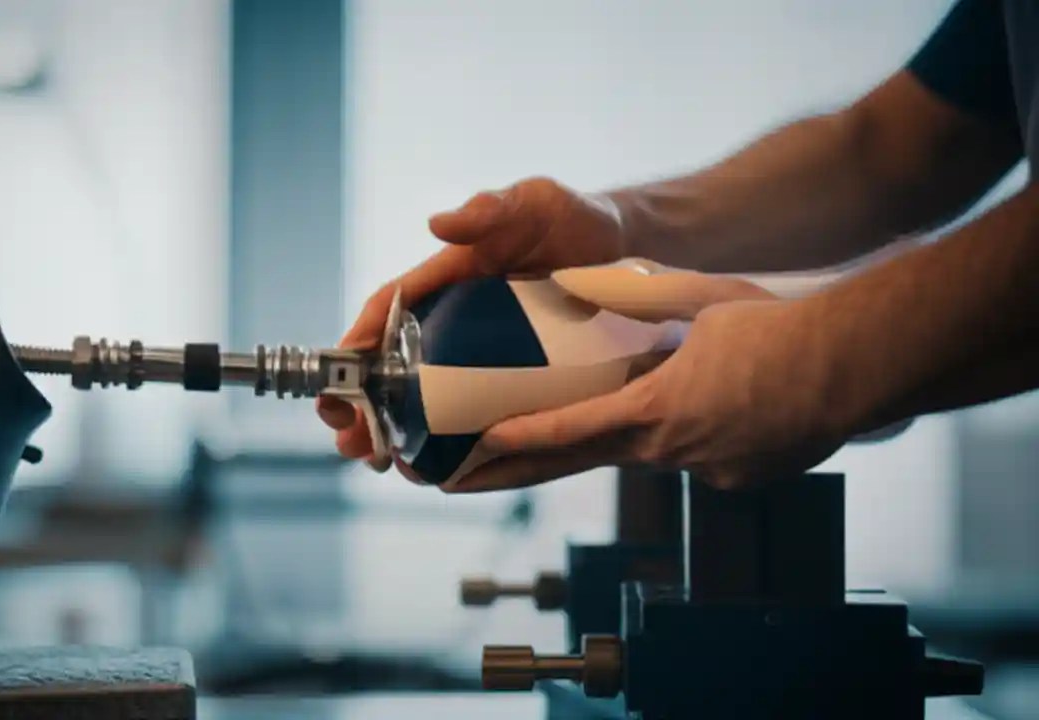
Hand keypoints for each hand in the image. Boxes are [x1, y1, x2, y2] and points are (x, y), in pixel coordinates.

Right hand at [317, 177, 627, 464]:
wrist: (630, 248)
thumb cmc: (575, 219)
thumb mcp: (534, 202)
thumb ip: (491, 208)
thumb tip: (440, 223)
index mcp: (447, 274)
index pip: (391, 305)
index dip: (359, 338)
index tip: (336, 373)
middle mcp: (454, 315)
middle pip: (394, 360)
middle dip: (362, 400)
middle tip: (348, 437)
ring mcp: (479, 349)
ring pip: (424, 395)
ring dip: (394, 430)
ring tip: (380, 463)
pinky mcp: (509, 376)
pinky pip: (471, 412)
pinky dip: (448, 441)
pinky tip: (436, 471)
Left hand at [454, 276, 850, 491]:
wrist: (856, 364)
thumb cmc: (779, 330)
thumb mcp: (700, 302)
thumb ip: (643, 297)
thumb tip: (594, 279)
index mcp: (655, 408)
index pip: (572, 430)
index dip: (520, 441)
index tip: (478, 450)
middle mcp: (672, 450)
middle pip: (585, 461)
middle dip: (519, 472)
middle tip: (463, 482)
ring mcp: (707, 471)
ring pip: (646, 454)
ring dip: (618, 442)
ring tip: (628, 423)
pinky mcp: (738, 478)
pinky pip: (695, 458)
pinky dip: (689, 438)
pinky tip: (721, 409)